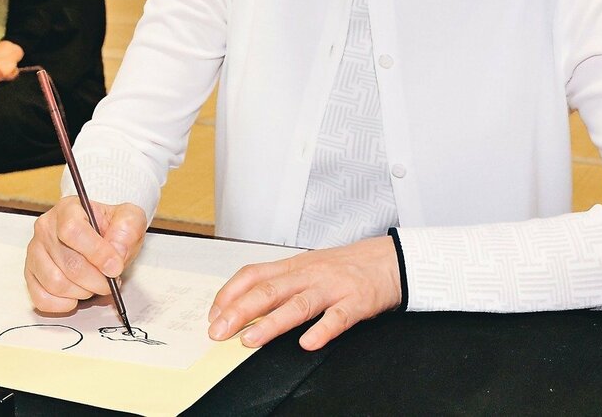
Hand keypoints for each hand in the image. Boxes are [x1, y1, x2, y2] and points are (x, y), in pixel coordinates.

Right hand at [25, 196, 146, 312]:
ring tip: (94, 285)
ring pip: (55, 283)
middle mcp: (45, 228)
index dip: (97, 253)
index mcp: (67, 209)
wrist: (100, 238)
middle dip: (96, 280)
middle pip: (68, 262)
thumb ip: (128, 229)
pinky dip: (63, 304)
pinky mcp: (30, 274)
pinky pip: (41, 298)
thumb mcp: (129, 219)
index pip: (73, 231)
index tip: (116, 267)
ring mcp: (35, 252)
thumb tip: (116, 252)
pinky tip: (77, 295)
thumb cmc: (110, 229)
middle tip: (111, 281)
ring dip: (82, 292)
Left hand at [207, 236, 400, 350]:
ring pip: (297, 304)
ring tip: (250, 340)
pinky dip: (322, 330)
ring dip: (271, 323)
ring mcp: (331, 287)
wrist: (387, 259)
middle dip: (239, 311)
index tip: (214, 314)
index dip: (229, 293)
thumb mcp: (307, 267)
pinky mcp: (356, 302)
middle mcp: (308, 274)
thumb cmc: (344, 266)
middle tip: (219, 331)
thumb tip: (247, 305)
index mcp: (293, 266)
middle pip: (268, 290)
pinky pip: (337, 317)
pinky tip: (308, 343)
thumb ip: (280, 284)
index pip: (253, 274)